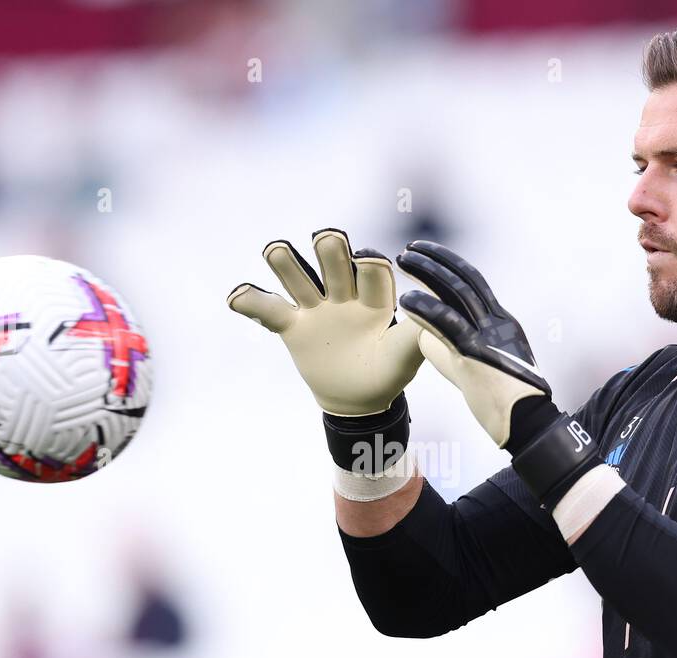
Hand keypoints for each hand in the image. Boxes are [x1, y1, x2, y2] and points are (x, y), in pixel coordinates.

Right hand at [228, 228, 423, 416]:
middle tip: (327, 238)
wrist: (359, 399)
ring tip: (277, 250)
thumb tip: (439, 316)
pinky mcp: (293, 327)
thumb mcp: (405, 356)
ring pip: (297, 277)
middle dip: (330, 249)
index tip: (369, 260)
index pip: (371, 273)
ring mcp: (316, 309)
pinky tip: (236, 296)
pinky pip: (269, 311)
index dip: (369, 265)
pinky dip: (251, 302)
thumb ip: (417, 334)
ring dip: (287, 263)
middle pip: (332, 262)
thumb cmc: (387, 372)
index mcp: (374, 298)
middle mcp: (344, 295)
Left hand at [395, 240, 551, 448]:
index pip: (475, 283)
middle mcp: (498, 322)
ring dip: (429, 272)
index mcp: (502, 323)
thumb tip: (424, 338)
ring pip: (458, 293)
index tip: (427, 254)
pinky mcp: (476, 354)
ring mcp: (489, 336)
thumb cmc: (501, 402)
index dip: (450, 264)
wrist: (526, 424)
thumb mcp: (477, 366)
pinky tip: (407, 300)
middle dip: (436, 261)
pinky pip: (449, 325)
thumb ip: (452, 348)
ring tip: (404, 259)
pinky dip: (426, 309)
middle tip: (409, 250)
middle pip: (465, 280)